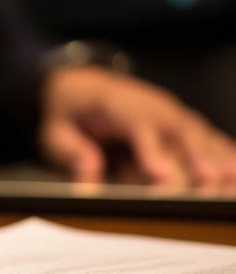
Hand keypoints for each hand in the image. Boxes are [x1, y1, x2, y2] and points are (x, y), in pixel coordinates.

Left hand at [41, 66, 235, 186]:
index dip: (151, 151)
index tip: (163, 176)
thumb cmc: (68, 112)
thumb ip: (71, 153)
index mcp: (116, 103)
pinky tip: (235, 173)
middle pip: (177, 132)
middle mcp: (150, 105)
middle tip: (207, 187)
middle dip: (194, 159)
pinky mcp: (179, 123)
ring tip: (231, 184)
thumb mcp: (55, 133)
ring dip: (217, 159)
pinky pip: (205, 139)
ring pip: (198, 136)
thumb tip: (88, 176)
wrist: (80, 85)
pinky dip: (223, 153)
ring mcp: (169, 112)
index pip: (138, 126)